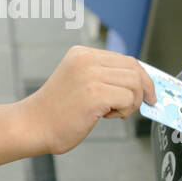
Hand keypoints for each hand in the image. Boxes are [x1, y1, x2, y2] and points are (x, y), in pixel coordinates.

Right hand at [20, 45, 156, 156]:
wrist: (32, 126)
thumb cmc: (56, 111)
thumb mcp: (79, 81)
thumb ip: (102, 76)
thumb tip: (137, 82)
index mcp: (82, 54)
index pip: (125, 59)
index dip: (141, 77)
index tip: (148, 92)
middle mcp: (87, 59)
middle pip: (133, 68)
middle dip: (143, 89)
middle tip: (140, 105)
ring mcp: (90, 75)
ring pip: (134, 84)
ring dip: (131, 102)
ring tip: (113, 112)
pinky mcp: (95, 93)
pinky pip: (128, 99)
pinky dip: (124, 111)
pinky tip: (107, 116)